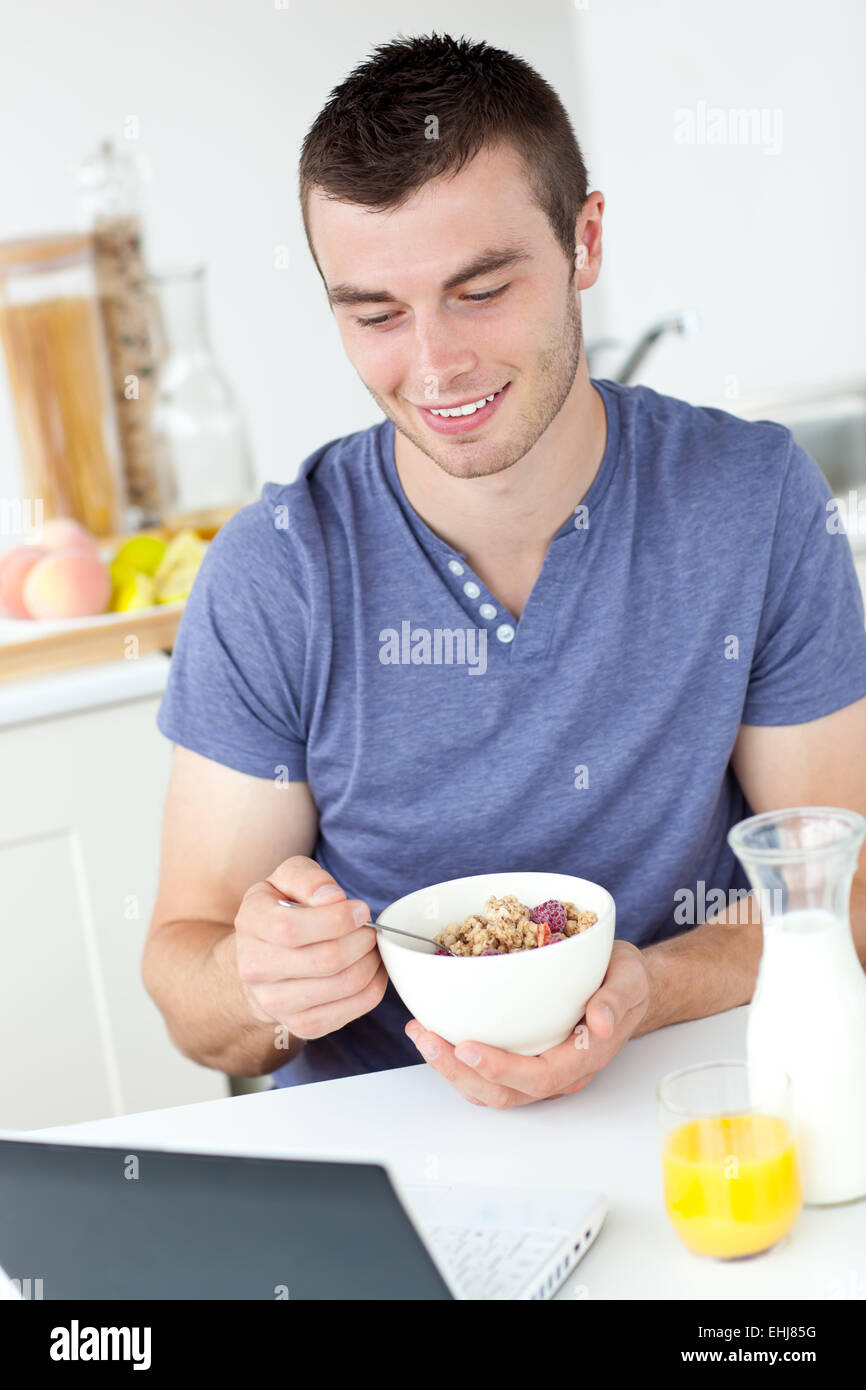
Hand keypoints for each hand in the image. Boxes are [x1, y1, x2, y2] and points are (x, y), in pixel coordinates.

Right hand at [234, 856, 386, 1038]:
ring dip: (370, 962)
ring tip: (370, 947)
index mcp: (251, 923)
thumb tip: (333, 898)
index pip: (293, 929)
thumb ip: (309, 879)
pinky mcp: (302, 1025)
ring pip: (344, 984)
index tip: (360, 910)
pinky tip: (369, 968)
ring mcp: (276, 1003)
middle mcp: (255, 968)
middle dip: (362, 940)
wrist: (262, 959)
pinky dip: (374, 986)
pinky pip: (354, 1009)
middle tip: (369, 929)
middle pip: (326, 959)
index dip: (337, 919)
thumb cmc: (282, 910)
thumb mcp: (288, 879)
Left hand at [404, 940, 649, 1106]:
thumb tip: (599, 1021)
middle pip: (505, 1093)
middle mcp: (559, 1072)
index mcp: (584, 1056)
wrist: (625, 985)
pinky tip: (435, 1034)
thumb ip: (617, 997)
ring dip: (451, 1069)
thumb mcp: (630, 977)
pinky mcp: (522, 1058)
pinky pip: (486, 1075)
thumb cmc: (624, 980)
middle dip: (460, 1072)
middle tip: (427, 1038)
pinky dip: (456, 1060)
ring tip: (421, 1035)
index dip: (501, 1069)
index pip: (539, 1077)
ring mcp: (538, 1069)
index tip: (468, 1048)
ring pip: (490, 1090)